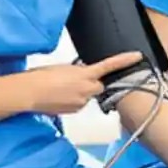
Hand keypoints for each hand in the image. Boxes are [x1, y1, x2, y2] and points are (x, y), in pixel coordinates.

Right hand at [19, 52, 143, 114]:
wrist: (30, 92)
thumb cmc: (42, 76)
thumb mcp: (63, 68)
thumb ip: (78, 72)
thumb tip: (82, 75)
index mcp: (85, 73)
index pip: (110, 65)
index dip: (125, 61)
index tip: (137, 56)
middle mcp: (87, 89)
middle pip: (99, 86)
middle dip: (92, 84)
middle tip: (76, 81)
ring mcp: (82, 102)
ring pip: (87, 96)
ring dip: (80, 93)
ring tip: (61, 89)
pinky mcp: (75, 111)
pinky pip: (79, 105)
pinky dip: (73, 101)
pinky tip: (59, 97)